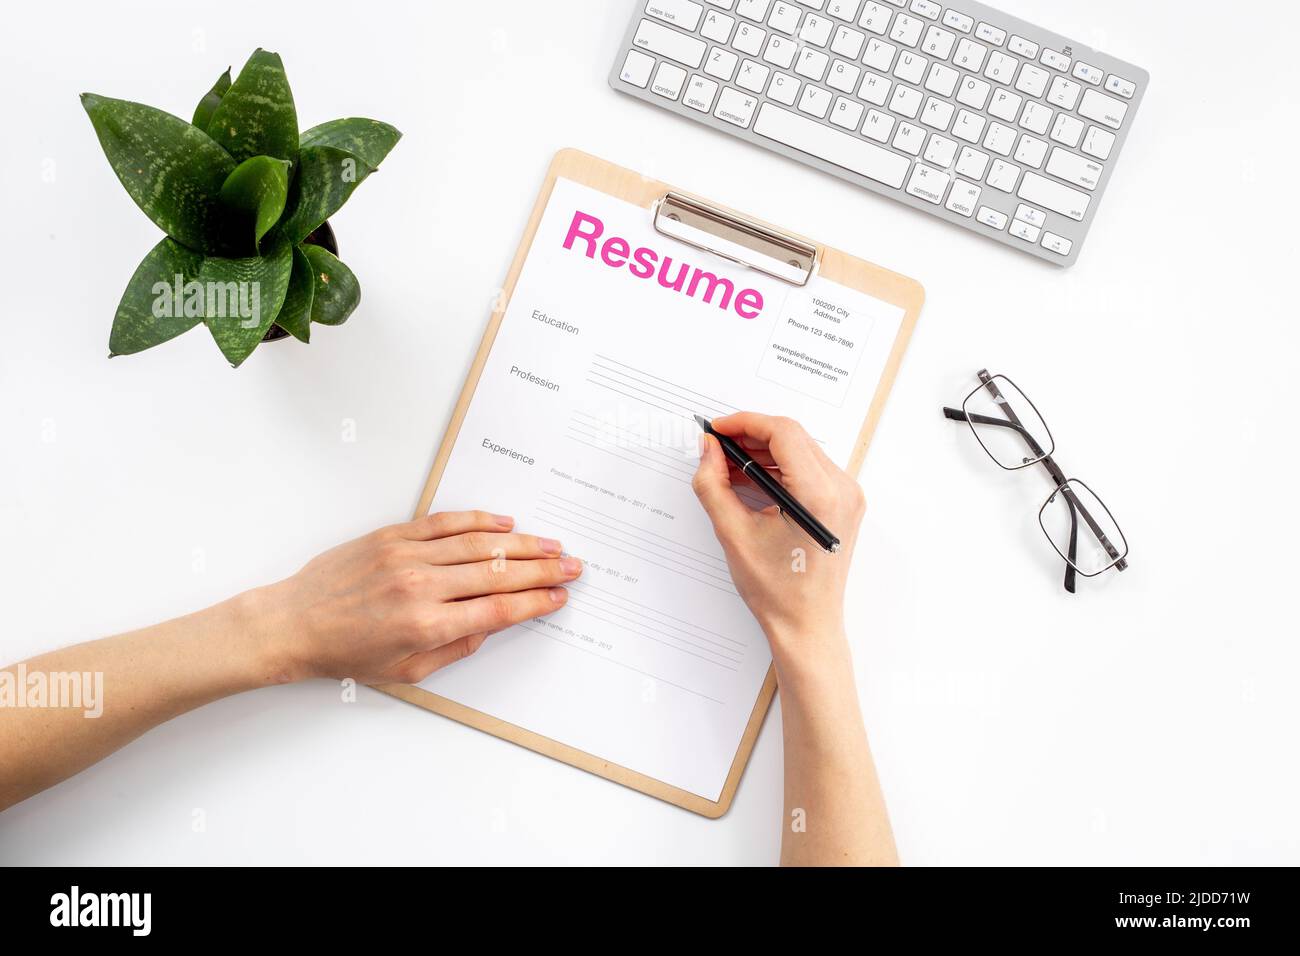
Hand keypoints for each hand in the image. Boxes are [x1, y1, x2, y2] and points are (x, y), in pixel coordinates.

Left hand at [249, 510, 581, 684]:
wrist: (292, 624)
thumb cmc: (343, 653)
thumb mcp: (406, 670)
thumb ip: (456, 648)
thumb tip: (491, 624)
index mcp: (427, 625)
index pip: (499, 609)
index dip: (536, 602)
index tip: (559, 596)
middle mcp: (420, 586)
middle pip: (499, 573)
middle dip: (543, 569)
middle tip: (571, 565)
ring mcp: (406, 556)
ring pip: (479, 544)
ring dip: (522, 544)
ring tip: (550, 544)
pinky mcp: (392, 535)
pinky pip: (445, 523)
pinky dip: (479, 521)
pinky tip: (505, 524)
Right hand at [691, 413, 864, 665]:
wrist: (807, 625)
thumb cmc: (777, 590)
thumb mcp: (733, 533)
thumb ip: (713, 484)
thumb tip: (708, 450)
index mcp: (819, 494)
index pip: (783, 433)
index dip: (745, 423)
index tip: (717, 429)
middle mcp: (842, 489)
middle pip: (793, 438)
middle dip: (752, 436)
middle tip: (717, 446)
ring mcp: (847, 496)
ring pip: (801, 450)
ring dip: (765, 451)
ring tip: (729, 464)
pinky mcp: (843, 504)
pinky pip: (810, 469)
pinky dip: (780, 467)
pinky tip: (752, 478)